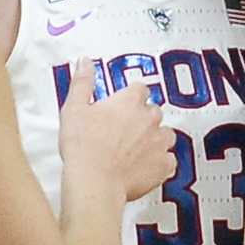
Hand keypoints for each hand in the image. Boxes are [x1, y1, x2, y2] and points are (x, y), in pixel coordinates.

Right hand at [57, 58, 176, 203]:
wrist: (94, 181)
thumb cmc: (83, 148)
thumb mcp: (74, 108)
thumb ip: (82, 82)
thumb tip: (85, 63)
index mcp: (129, 101)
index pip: (140, 89)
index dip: (132, 96)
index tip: (124, 104)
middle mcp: (149, 119)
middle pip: (154, 112)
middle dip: (143, 119)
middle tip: (126, 130)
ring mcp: (159, 142)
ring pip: (166, 135)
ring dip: (156, 139)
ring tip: (139, 148)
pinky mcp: (163, 166)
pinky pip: (170, 161)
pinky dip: (161, 163)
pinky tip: (148, 167)